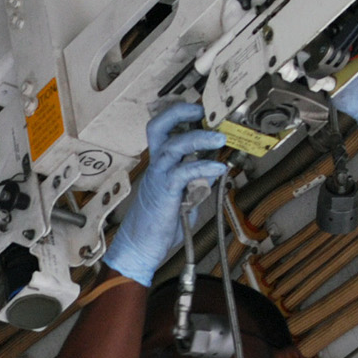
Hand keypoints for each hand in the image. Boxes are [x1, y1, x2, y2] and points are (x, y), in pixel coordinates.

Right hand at [103, 101, 228, 285]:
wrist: (139, 248)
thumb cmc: (157, 227)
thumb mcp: (183, 200)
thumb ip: (196, 185)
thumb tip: (212, 174)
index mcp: (159, 166)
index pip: (164, 132)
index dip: (178, 117)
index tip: (199, 111)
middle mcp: (156, 167)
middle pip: (158, 128)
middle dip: (178, 113)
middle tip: (200, 109)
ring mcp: (158, 177)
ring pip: (173, 146)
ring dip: (198, 138)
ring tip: (218, 138)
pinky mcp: (164, 192)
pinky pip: (183, 172)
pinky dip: (203, 167)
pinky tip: (218, 169)